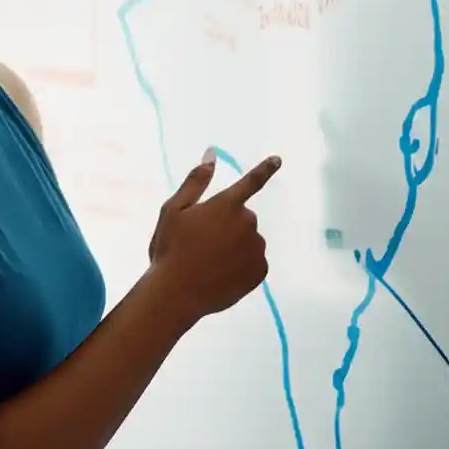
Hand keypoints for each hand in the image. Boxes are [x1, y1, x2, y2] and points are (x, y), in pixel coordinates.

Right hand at [147, 149, 279, 323]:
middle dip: (226, 225)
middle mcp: (248, 223)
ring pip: (247, 241)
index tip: (278, 159)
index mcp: (227, 204)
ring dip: (234, 246)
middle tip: (201, 243)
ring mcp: (256, 248)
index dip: (265, 169)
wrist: (176, 294)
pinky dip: (240, 266)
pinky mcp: (260, 271)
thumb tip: (211, 154)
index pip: (251, 182)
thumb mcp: (174, 210)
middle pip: (242, 218)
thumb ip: (196, 181)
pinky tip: (220, 274)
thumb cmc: (170, 249)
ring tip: (208, 263)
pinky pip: (253, 262)